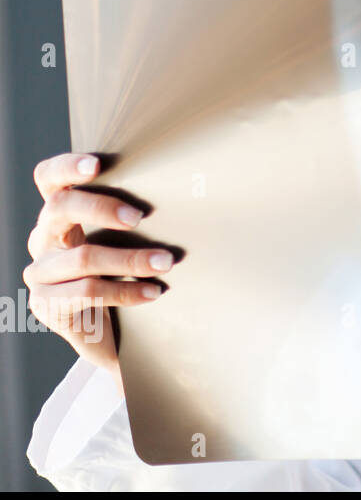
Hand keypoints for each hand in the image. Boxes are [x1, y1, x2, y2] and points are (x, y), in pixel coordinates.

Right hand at [23, 153, 172, 394]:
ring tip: (166, 262)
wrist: (111, 335)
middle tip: (139, 216)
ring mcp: (41, 274)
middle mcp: (43, 239)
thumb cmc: (125, 275)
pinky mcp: (48, 305)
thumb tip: (181, 191)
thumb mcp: (124, 241)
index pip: (49, 179)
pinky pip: (88, 292)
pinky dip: (127, 291)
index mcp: (60, 214)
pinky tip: (154, 292)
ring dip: (130, 259)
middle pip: (60, 209)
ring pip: (83, 257)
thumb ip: (131, 217)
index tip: (97, 164)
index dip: (67, 167)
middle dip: (102, 208)